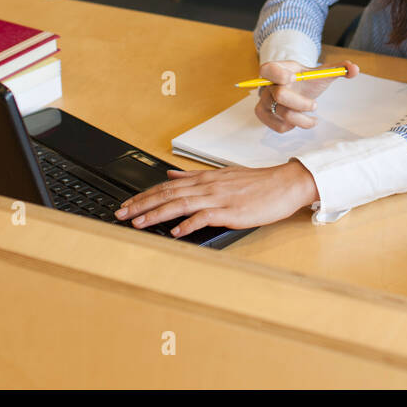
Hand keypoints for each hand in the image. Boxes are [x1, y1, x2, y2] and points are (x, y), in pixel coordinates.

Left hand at [115, 160, 320, 235]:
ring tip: (139, 223)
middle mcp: (207, 186)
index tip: (126, 204)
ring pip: (180, 204)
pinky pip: (205, 217)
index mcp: (204, 179)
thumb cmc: (257, 184)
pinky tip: (176, 232)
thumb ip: (194, 177)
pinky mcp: (231, 211)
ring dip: (157, 214)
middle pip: (167, 195)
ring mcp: (218, 199)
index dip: (143, 196)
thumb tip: (171, 175)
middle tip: (121, 214)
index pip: (166, 187)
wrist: (284, 184)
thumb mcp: (221, 175)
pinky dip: (188, 224)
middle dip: (141, 205)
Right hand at [255, 59, 358, 132]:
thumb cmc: (306, 80)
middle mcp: (267, 85)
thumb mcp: (321, 72)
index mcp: (278, 69)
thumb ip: (338, 68)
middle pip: (279, 96)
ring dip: (302, 119)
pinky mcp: (264, 115)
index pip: (267, 69)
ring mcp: (263, 101)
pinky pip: (278, 126)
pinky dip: (293, 127)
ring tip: (312, 118)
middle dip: (302, 103)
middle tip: (315, 106)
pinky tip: (299, 121)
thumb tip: (355, 69)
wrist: (296, 89)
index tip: (295, 77)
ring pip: (282, 114)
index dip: (279, 74)